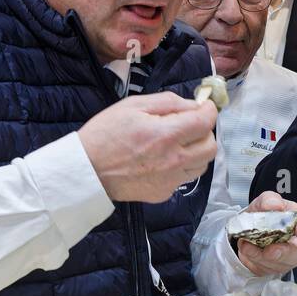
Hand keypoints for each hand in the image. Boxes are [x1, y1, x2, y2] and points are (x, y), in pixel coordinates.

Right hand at [78, 92, 217, 202]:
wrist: (86, 170)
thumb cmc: (105, 133)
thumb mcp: (133, 106)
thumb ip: (168, 102)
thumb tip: (194, 105)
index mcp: (165, 135)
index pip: (205, 122)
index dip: (209, 110)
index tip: (204, 105)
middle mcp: (173, 160)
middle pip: (210, 146)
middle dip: (204, 131)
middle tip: (188, 125)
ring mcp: (170, 180)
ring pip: (202, 164)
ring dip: (196, 150)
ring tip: (176, 143)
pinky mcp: (163, 193)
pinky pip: (184, 177)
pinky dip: (181, 167)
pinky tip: (162, 159)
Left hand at [233, 191, 296, 277]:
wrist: (250, 227)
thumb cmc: (268, 213)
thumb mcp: (267, 200)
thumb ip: (270, 199)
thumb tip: (274, 205)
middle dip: (286, 252)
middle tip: (271, 250)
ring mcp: (290, 258)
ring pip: (283, 264)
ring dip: (263, 257)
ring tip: (248, 245)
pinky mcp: (275, 268)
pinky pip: (268, 268)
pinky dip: (254, 259)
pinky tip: (247, 249)